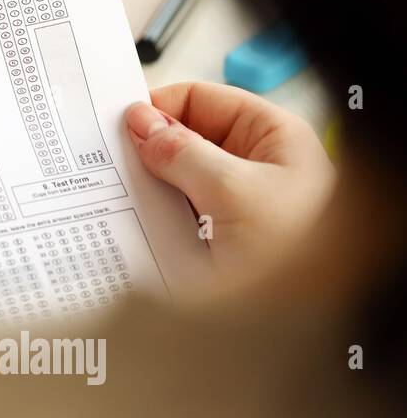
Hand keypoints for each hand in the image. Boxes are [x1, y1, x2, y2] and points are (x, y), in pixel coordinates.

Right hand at [125, 83, 335, 281]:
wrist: (308, 317)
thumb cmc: (299, 249)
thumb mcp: (233, 190)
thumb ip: (181, 152)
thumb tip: (141, 122)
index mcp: (270, 136)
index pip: (201, 100)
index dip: (159, 107)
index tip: (118, 125)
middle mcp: (253, 165)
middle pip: (185, 140)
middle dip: (149, 152)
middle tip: (109, 163)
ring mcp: (236, 203)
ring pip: (178, 181)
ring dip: (150, 189)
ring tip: (118, 198)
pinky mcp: (221, 238)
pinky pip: (178, 216)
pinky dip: (155, 219)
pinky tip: (133, 227)